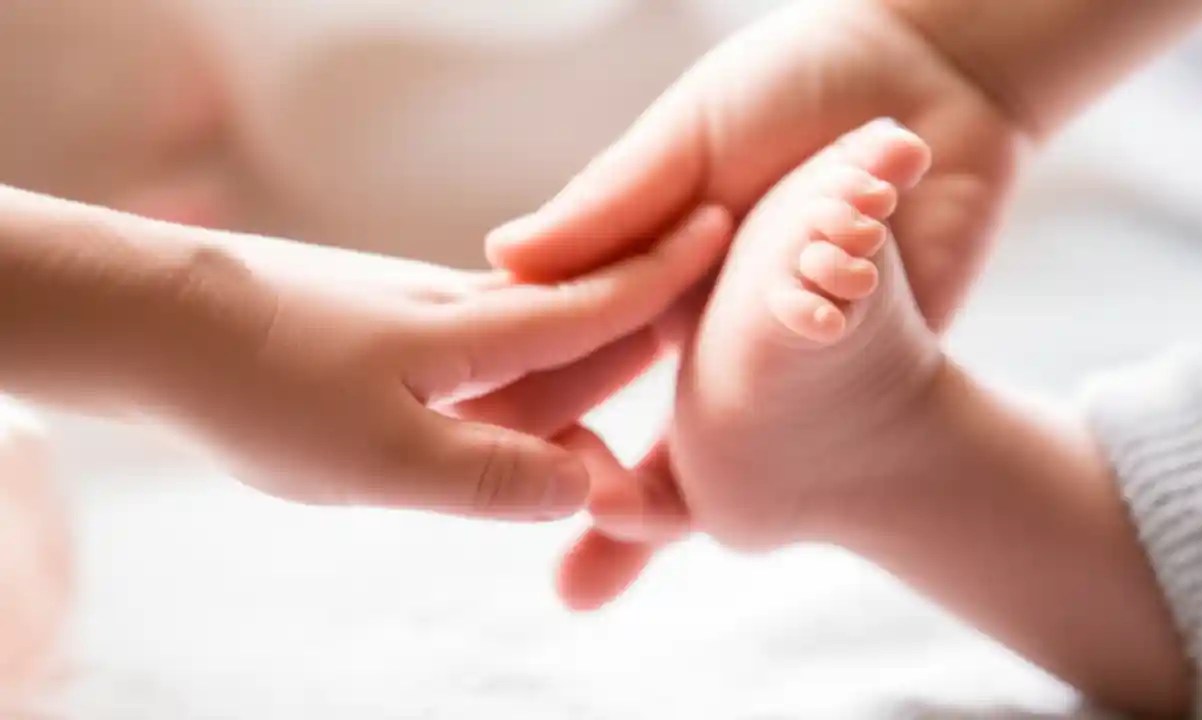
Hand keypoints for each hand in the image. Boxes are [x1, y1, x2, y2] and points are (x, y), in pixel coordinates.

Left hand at [160, 206, 730, 519]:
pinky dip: (515, 385)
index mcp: (476, 331)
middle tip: (702, 313)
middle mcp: (458, 312)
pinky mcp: (382, 332)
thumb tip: (593, 490)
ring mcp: (417, 317)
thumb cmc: (265, 388)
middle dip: (644, 319)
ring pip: (525, 343)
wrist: (155, 322)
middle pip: (577, 321)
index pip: (598, 304)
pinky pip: (476, 356)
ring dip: (579, 371)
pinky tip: (506, 410)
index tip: (724, 232)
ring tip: (616, 407)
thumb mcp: (384, 458)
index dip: (665, 278)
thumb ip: (493, 476)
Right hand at [485, 0, 1026, 606]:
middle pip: (629, 416)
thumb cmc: (796, 79)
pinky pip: (800, 436)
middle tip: (543, 571)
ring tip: (588, 589)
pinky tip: (723, 532)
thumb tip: (500, 257)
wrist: (934, 70)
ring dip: (656, 517)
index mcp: (650, 262)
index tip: (462, 452)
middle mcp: (702, 317)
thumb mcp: (691, 136)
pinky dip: (757, 488)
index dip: (521, 398)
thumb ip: (613, 201)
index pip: (569, 343)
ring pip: (710, 451)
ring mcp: (773, 348)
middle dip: (581, 491)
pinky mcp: (851, 358)